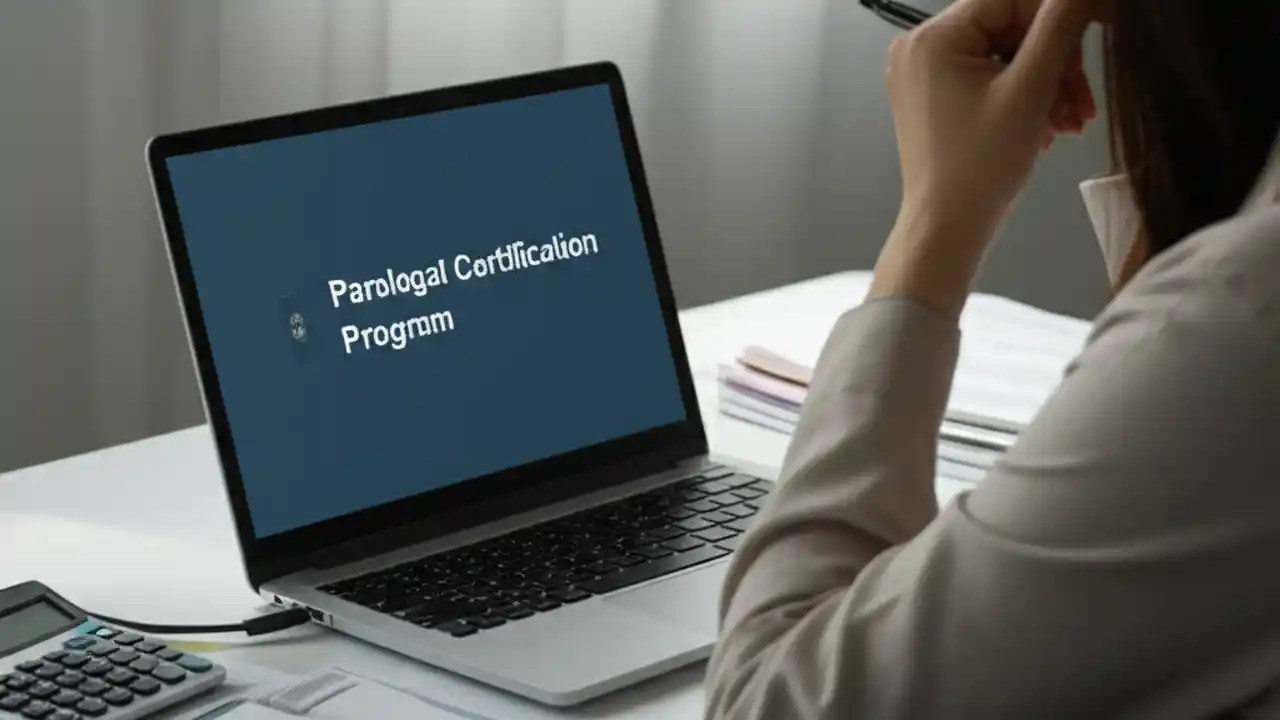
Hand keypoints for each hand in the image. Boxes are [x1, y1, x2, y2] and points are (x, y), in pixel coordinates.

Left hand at [868, 0, 1098, 317]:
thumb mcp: (1030, 88)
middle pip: (1009, 28)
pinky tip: (1048, 128)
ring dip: (1046, 84)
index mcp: (933, 38)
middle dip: (1055, 61)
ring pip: (1005, 57)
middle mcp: (920, 49)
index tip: (1096, 34)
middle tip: (1082, 99)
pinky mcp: (935, 101)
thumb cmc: (981, 165)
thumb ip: (1059, 26)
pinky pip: (989, 81)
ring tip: (1072, 121)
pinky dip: (1022, 99)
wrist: (947, 229)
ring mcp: (925, 77)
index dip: (1059, 14)